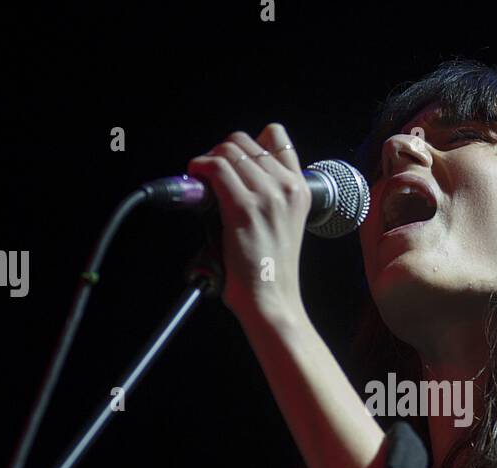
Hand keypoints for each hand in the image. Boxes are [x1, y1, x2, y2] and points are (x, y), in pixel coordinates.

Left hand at [187, 123, 311, 325]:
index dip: (248, 143)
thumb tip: (231, 173)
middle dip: (221, 152)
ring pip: (228, 151)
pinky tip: (196, 180)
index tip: (233, 162)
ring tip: (201, 180)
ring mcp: (267, 196)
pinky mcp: (244, 209)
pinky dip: (200, 168)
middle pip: (244, 141)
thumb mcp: (282, 223)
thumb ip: (268, 195)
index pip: (277, 137)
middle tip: (210, 174)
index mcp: (300, 189)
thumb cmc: (270, 270)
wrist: (272, 300)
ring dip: (208, 160)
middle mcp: (287, 187)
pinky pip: (216, 169)